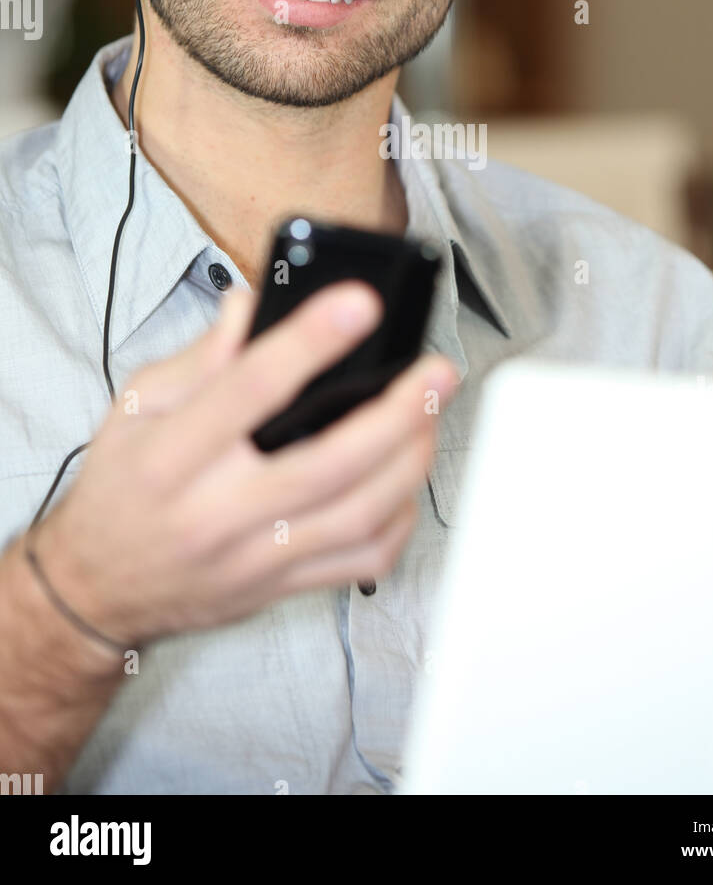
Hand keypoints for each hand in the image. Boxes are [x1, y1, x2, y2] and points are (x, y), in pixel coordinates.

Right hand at [33, 282, 459, 647]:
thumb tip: (254, 303)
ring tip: (431, 415)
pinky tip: (406, 479)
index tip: (360, 304)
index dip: (310, 342)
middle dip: (395, 414)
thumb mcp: (137, 407)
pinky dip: (399, 518)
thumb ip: (201, 356)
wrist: (96, 589)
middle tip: (435, 372)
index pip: (249, 389)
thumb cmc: (122, 487)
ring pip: (355, 517)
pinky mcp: (279, 589)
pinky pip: (360, 563)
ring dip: (408, 463)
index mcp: (173, 455)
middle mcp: (214, 512)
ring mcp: (252, 559)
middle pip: (325, 464)